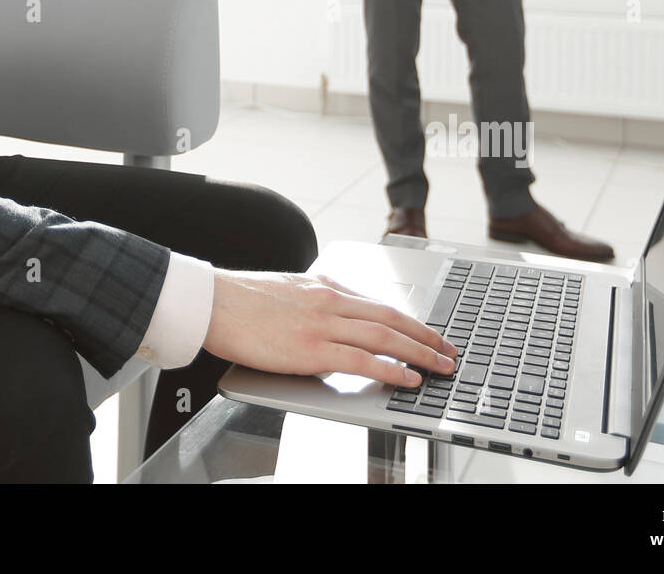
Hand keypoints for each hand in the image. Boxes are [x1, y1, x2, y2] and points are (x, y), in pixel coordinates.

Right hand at [203, 269, 457, 386]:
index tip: (430, 333)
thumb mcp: (290, 286)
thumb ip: (317, 295)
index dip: (411, 320)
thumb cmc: (243, 299)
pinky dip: (391, 369)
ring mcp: (322, 324)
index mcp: (325, 286)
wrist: (213, 302)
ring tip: (441, 366)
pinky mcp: (311, 349)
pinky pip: (362, 360)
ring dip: (419, 353)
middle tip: (450, 351)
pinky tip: (408, 378)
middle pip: (391, 318)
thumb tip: (339, 307)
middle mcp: (329, 300)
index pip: (379, 303)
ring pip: (385, 337)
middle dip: (426, 336)